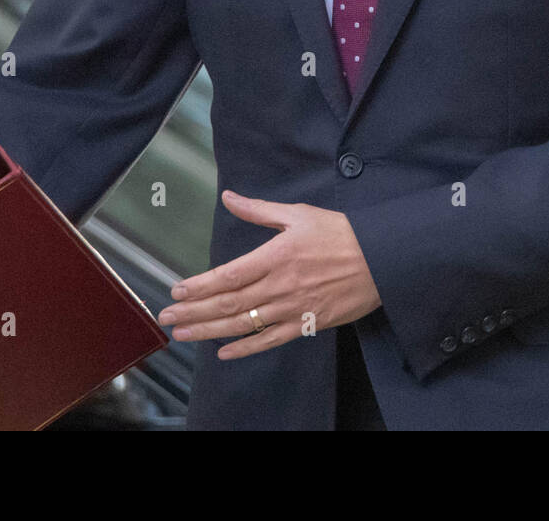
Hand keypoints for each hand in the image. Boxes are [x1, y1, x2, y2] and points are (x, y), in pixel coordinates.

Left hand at [157, 190, 380, 359]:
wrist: (381, 259)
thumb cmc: (340, 233)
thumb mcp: (298, 213)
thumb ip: (258, 210)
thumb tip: (228, 197)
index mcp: (275, 256)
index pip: (228, 276)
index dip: (199, 286)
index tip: (177, 290)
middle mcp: (280, 286)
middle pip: (228, 304)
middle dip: (194, 311)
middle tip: (167, 317)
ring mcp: (292, 309)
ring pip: (243, 325)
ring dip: (209, 331)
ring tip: (183, 334)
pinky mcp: (307, 324)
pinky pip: (270, 340)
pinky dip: (245, 348)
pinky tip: (223, 351)